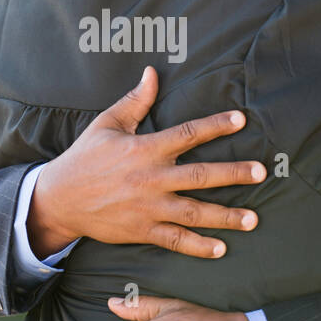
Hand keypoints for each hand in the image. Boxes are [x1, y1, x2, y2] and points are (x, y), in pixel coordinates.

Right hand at [26, 66, 265, 259]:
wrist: (59, 199)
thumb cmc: (85, 157)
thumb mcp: (107, 124)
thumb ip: (135, 101)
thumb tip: (152, 72)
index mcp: (145, 148)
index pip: (188, 133)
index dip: (216, 125)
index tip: (241, 119)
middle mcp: (150, 178)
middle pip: (200, 175)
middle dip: (233, 174)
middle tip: (261, 172)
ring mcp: (148, 207)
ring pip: (194, 211)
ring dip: (225, 216)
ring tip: (253, 219)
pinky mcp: (142, 230)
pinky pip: (175, 240)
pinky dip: (198, 246)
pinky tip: (221, 249)